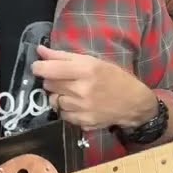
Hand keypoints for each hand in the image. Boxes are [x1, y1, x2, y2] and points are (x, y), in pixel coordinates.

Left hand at [31, 45, 157, 128]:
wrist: (133, 103)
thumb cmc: (114, 78)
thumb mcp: (93, 61)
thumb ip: (64, 56)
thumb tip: (40, 50)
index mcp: (86, 70)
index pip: (50, 69)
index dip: (39, 67)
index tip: (39, 66)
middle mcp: (82, 90)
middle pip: (49, 84)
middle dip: (52, 80)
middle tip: (63, 79)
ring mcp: (82, 109)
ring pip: (53, 101)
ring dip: (58, 95)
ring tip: (72, 92)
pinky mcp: (82, 122)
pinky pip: (62, 114)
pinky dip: (66, 109)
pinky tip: (77, 104)